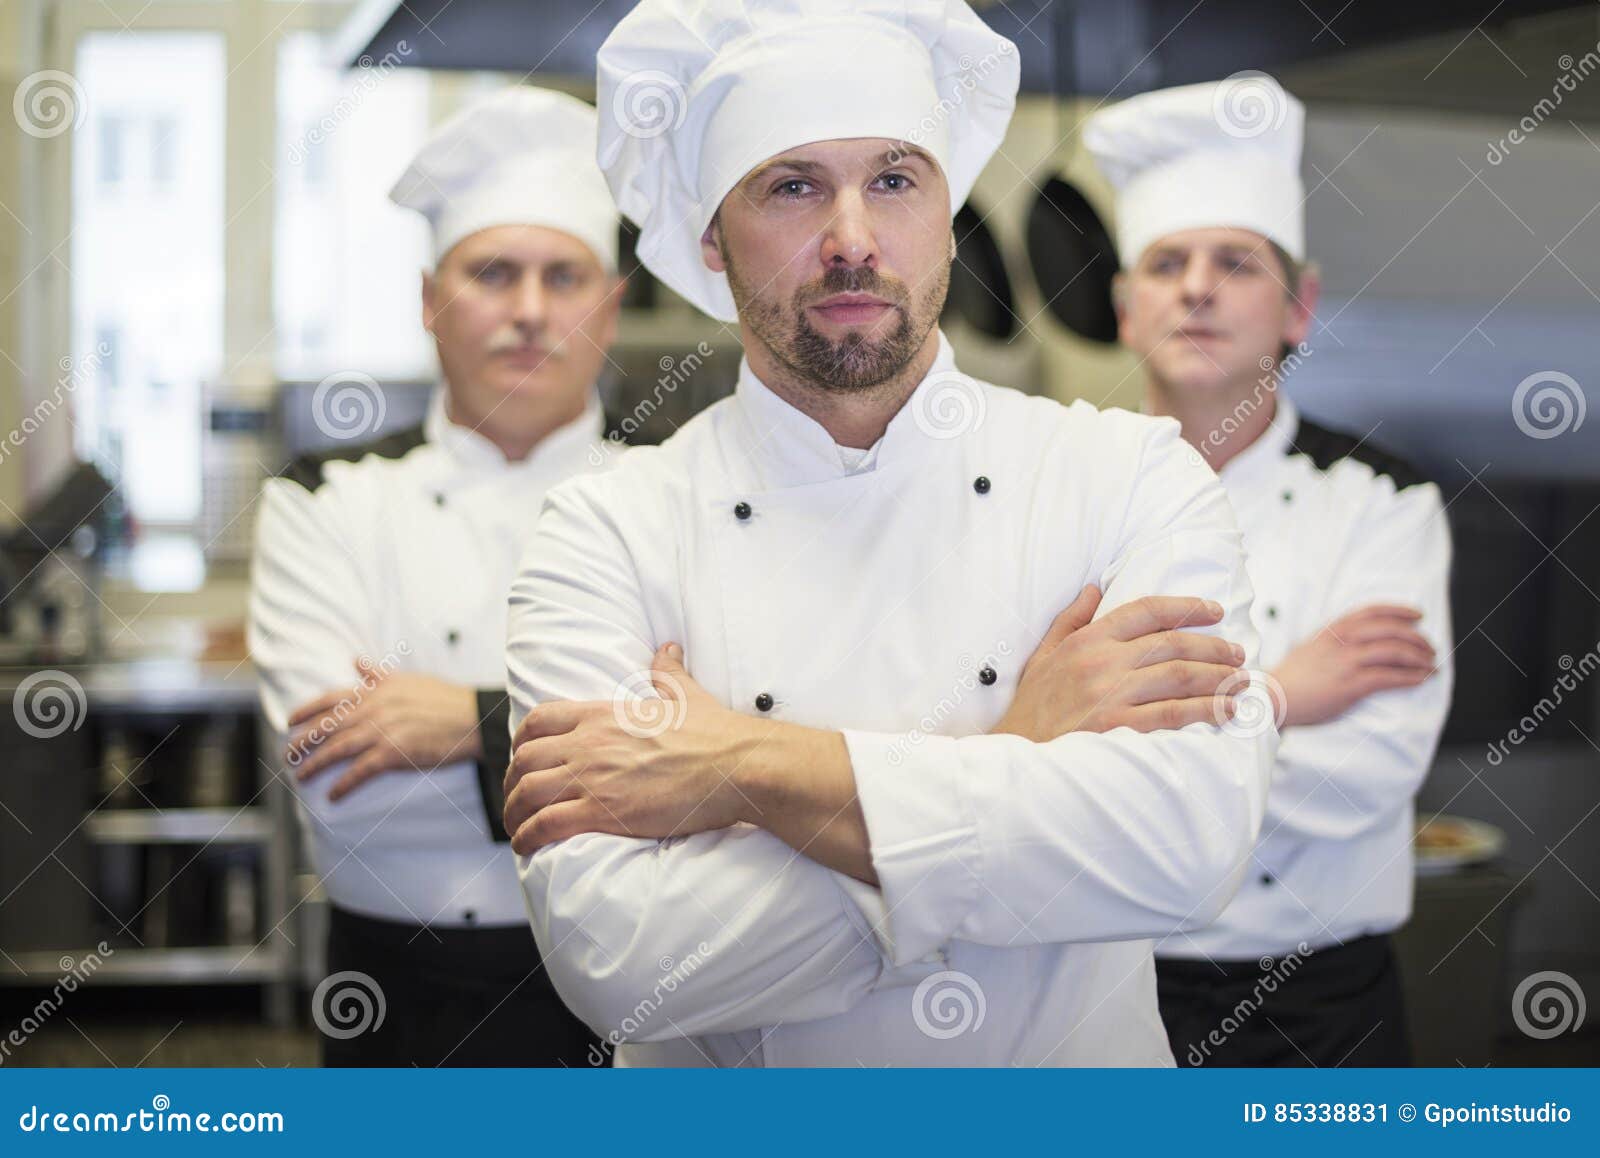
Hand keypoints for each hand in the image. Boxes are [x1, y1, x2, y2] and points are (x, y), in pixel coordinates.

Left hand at [286, 661, 481, 800]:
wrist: (471, 718)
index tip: (289, 721)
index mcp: (375, 691)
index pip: (331, 699)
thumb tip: (357, 661)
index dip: (307, 711)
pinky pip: (361, 771)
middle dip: (304, 742)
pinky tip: (332, 795)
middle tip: (288, 755)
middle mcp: (373, 709)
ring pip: (338, 750)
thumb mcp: (407, 680)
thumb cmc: (443, 698)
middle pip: (328, 727)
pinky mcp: (394, 753)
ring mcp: (382, 731)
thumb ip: (377, 674)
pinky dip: (344, 785)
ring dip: (316, 764)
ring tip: (301, 776)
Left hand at [503, 644, 766, 855]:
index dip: (521, 742)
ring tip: (517, 829)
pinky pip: (547, 824)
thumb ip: (668, 672)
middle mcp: (589, 742)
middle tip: (516, 798)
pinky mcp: (602, 811)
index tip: (521, 758)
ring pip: (528, 793)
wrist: (735, 765)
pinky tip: (527, 847)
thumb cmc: (715, 733)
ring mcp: (593, 777)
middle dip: (511, 782)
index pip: (540, 721)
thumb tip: (668, 648)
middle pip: (524, 760)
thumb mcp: (685, 694)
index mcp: (602, 713)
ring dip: (514, 813)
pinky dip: (528, 837)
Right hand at [990, 586, 1245, 741]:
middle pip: (1173, 644)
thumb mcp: (1044, 654)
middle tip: (1238, 653)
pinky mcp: (1119, 727)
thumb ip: (1071, 619)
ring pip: (1181, 677)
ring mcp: (1112, 694)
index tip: (1215, 610)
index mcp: (1088, 639)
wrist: (1016, 752)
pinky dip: (1206, 709)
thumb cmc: (1032, 706)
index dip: (1188, 607)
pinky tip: (1226, 709)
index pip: (1147, 611)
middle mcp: (1103, 661)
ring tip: (1241, 679)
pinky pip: (1174, 714)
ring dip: (1219, 677)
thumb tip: (1095, 588)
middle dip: (1214, 646)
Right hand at [1273, 603, 1436, 726]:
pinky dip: (1411, 677)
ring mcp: (1347, 662)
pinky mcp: (1351, 685)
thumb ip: (1334, 638)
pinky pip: (1390, 677)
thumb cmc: (1292, 675)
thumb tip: (1358, 638)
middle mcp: (1342, 641)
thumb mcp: (1312, 645)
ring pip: (1395, 652)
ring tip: (1430, 665)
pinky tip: (1422, 679)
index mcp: (1333, 629)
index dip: (1399, 611)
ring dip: (1419, 658)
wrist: (1274, 695)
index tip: (1418, 615)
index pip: (1373, 611)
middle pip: (1391, 630)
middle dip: (1416, 637)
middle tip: (1429, 647)